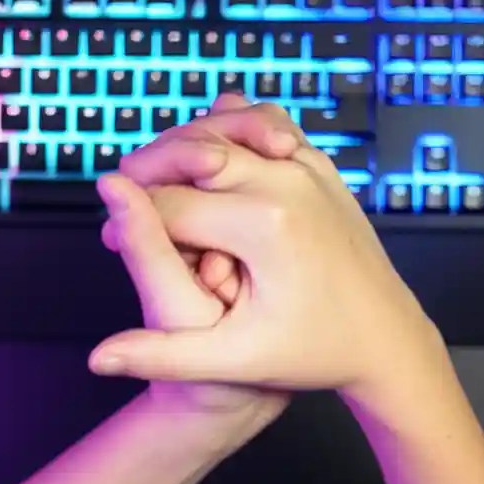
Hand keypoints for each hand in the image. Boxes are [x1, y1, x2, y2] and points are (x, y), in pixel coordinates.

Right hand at [89, 99, 451, 418]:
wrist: (386, 339)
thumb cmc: (315, 351)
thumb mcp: (236, 359)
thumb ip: (162, 355)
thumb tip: (98, 360)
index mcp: (263, 223)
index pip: (169, 203)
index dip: (127, 222)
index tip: (107, 243)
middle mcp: (287, 181)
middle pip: (192, 148)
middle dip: (147, 169)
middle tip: (118, 196)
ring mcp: (309, 167)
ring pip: (228, 123)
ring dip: (186, 138)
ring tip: (155, 169)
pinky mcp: (321, 166)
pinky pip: (269, 122)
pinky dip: (232, 126)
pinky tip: (208, 146)